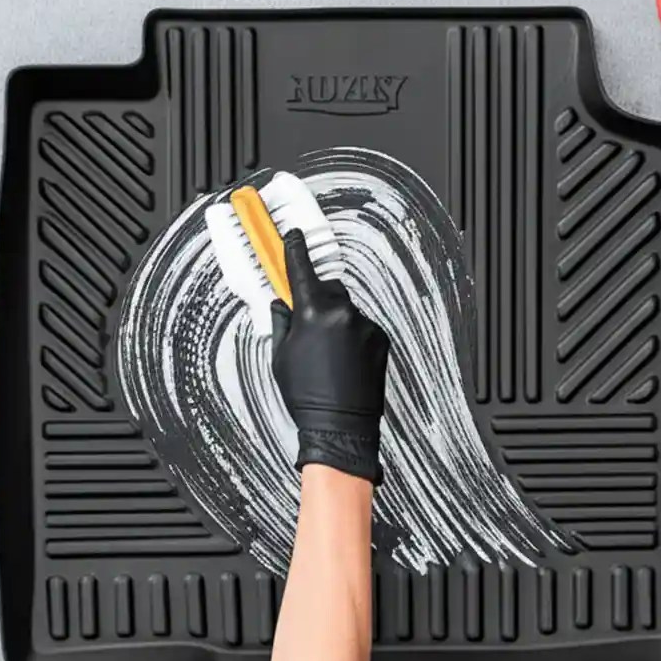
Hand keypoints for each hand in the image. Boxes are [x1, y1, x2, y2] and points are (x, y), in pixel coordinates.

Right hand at [270, 229, 390, 484]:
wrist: (341, 426)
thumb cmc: (305, 394)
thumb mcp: (281, 356)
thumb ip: (282, 322)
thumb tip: (283, 303)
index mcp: (313, 312)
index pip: (300, 270)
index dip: (294, 249)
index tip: (293, 234)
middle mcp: (342, 312)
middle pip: (328, 290)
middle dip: (318, 301)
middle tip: (309, 327)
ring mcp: (365, 325)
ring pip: (345, 311)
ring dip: (336, 322)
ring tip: (328, 355)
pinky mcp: (380, 338)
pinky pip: (361, 327)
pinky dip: (352, 337)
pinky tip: (344, 362)